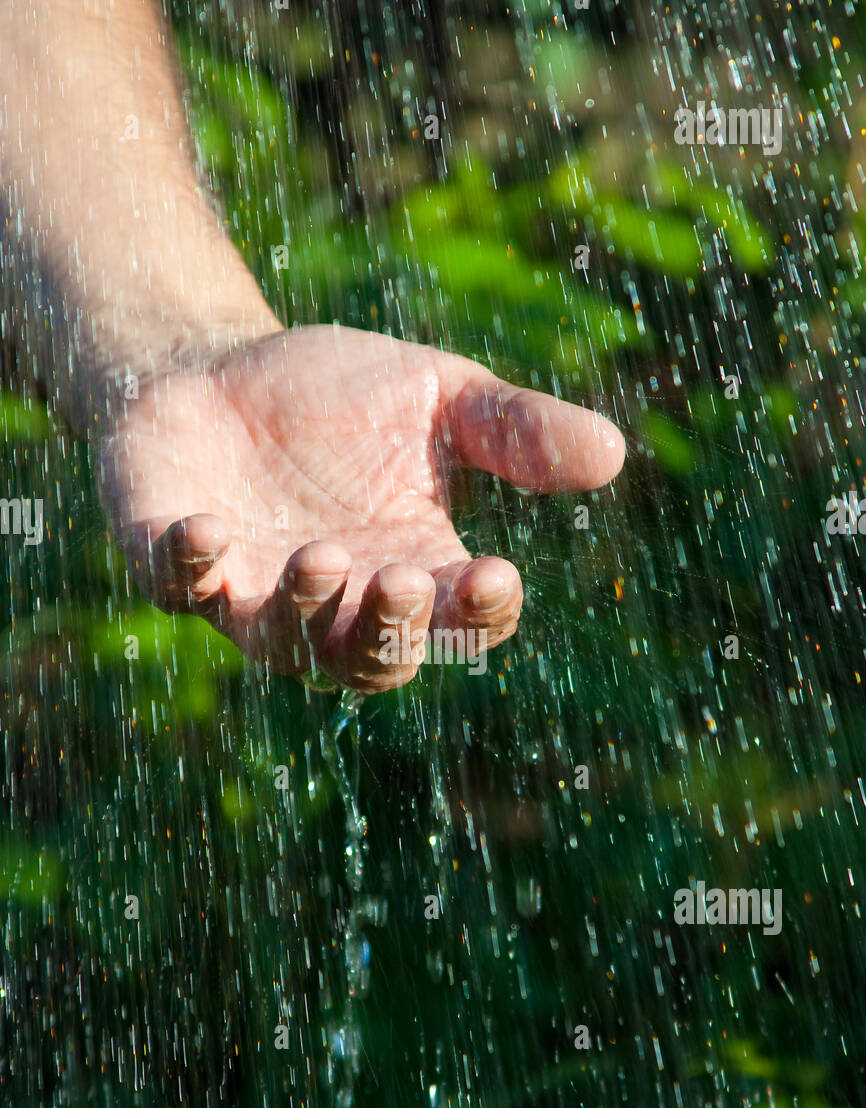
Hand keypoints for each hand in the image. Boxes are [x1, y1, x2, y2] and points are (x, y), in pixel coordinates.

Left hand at [98, 324, 624, 692]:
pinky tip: (206, 530)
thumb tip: (613, 453)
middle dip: (390, 630)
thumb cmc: (335, 397)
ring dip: (306, 610)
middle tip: (401, 579)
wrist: (214, 365)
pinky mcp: (176, 566)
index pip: (462, 621)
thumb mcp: (440, 398)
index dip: (481, 612)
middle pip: (376, 660)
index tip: (495, 573)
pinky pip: (182, 591)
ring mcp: (253, 595)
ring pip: (287, 647)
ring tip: (321, 557)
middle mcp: (339, 605)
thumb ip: (516, 431)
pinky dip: (191, 569)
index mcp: (414, 570)